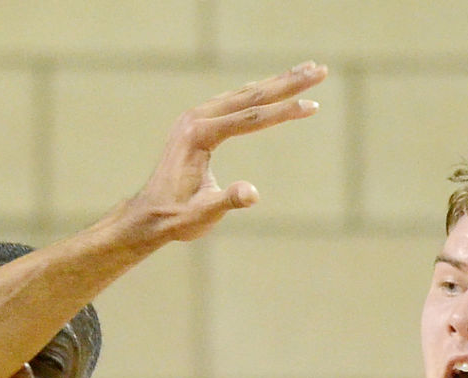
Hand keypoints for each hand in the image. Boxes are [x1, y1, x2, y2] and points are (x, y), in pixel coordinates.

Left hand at [128, 62, 326, 242]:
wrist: (147, 216)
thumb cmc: (175, 218)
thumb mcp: (202, 215)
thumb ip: (227, 201)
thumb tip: (252, 194)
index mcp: (198, 136)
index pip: (251, 118)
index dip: (284, 111)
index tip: (313, 105)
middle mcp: (195, 119)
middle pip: (251, 96)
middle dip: (288, 82)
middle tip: (321, 70)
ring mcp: (194, 118)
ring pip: (244, 94)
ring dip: (277, 82)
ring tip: (309, 70)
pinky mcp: (196, 122)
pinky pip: (233, 101)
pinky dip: (258, 93)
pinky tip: (275, 87)